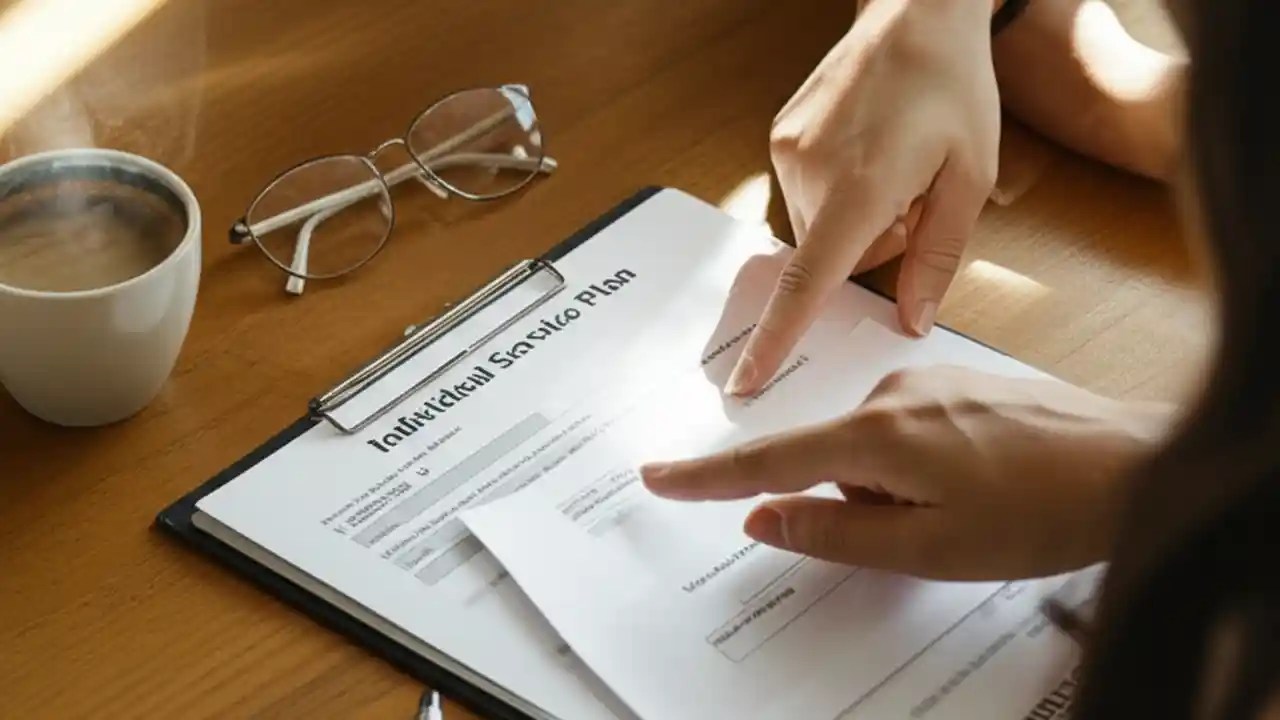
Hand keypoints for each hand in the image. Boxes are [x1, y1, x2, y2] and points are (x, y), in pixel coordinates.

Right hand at [642, 366, 1169, 580]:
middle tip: (935, 530)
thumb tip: (759, 519)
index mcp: (878, 436)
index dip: (707, 477)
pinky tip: (984, 479)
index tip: (656, 476)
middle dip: (858, 504)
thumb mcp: (927, 548)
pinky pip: (911, 430)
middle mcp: (894, 394)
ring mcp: (930, 380)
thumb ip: (832, 533)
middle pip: (831, 460)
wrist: (1134, 463)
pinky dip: (925, 463)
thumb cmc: (1039, 512)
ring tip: (976, 507)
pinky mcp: (958, 380)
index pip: (769, 462)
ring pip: (876, 449)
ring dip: (899, 487)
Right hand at [729, 0, 1000, 394]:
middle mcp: (810, 173)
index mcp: (860, 189)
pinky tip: (864, 148)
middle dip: (872, 245)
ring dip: (853, 216)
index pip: (809, 283)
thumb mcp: (969, 178)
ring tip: (888, 161)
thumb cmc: (952, 89)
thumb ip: (937, 258)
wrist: (915, 14)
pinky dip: (836, 190)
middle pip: (831, 258)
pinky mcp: (779, 138)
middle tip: (911, 194)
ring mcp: (786, 152)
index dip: (777, 338)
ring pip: (818, 228)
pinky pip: (805, 195)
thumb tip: (909, 321)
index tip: (746, 381)